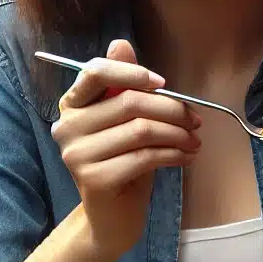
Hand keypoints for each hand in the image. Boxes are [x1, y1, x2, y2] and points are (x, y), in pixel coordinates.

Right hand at [50, 39, 200, 255]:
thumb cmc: (123, 163)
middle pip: (129, 102)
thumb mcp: (127, 122)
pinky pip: (145, 157)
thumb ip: (125, 86)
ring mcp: (76, 155)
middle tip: (196, 120)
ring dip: (178, 134)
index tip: (164, 84)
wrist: (111, 217)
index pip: (94, 72)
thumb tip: (121, 44)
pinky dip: (174, 155)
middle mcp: (66, 127)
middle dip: (171, 109)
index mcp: (72, 105)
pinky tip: (186, 157)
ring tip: (194, 141)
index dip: (132, 73)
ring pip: (141, 130)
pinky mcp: (93, 179)